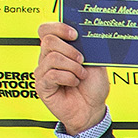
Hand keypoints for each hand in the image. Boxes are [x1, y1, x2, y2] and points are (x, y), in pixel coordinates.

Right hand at [35, 20, 107, 134]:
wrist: (93, 110)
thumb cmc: (93, 87)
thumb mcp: (95, 62)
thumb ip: (86, 48)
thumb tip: (83, 34)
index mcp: (59, 49)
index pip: (46, 30)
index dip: (58, 27)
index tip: (75, 35)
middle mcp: (48, 58)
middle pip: (48, 40)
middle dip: (70, 50)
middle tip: (82, 61)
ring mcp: (43, 72)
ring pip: (52, 57)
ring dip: (72, 67)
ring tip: (81, 76)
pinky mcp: (42, 86)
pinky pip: (52, 74)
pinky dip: (68, 78)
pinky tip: (74, 83)